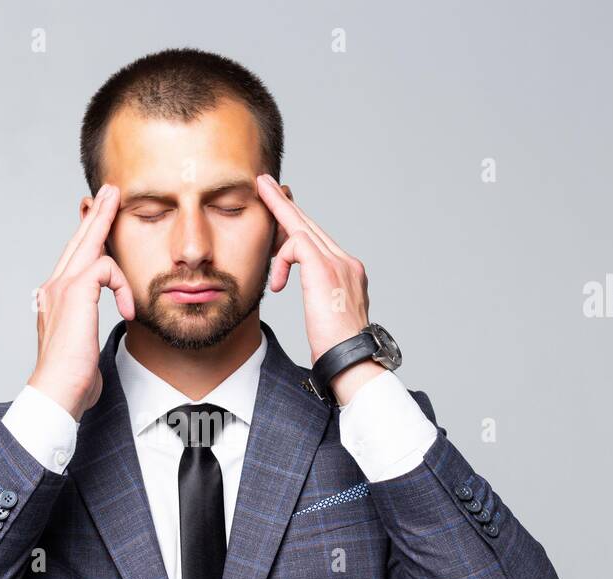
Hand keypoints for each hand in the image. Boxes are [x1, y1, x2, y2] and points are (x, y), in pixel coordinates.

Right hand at [27, 183, 134, 419]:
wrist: (57, 391)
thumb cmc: (71, 381)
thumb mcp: (83, 351)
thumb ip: (88, 335)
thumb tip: (97, 340)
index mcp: (54, 301)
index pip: (73, 261)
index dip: (87, 239)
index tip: (99, 222)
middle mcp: (53, 289)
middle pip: (77, 242)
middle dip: (94, 214)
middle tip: (108, 191)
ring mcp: (61, 288)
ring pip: (87, 243)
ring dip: (105, 221)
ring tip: (116, 201)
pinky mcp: (75, 292)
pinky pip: (105, 267)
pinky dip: (121, 285)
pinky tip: (128, 309)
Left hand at [256, 173, 384, 403]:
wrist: (352, 360)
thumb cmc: (337, 349)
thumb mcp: (326, 318)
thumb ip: (318, 297)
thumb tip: (307, 294)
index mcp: (348, 273)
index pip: (319, 240)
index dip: (298, 224)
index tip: (283, 211)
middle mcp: (346, 263)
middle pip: (311, 225)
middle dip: (286, 204)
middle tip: (266, 183)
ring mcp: (338, 263)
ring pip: (303, 226)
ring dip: (278, 209)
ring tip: (261, 191)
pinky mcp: (324, 268)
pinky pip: (296, 244)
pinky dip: (281, 257)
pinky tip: (278, 282)